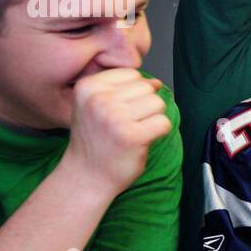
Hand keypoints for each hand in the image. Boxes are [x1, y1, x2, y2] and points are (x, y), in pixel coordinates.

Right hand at [62, 68, 171, 195]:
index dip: (134, 92)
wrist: (86, 176)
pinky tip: (142, 140)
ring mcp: (115, 118)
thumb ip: (120, 89)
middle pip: (146, 87)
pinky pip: (163, 123)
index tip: (120, 110)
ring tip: (134, 131)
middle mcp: (99, 100)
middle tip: (127, 124)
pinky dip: (159, 132)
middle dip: (144, 105)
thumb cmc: (94, 142)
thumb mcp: (93, 105)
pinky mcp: (132, 136)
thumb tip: (155, 82)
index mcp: (88, 88)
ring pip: (157, 103)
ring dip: (152, 118)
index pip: (131, 74)